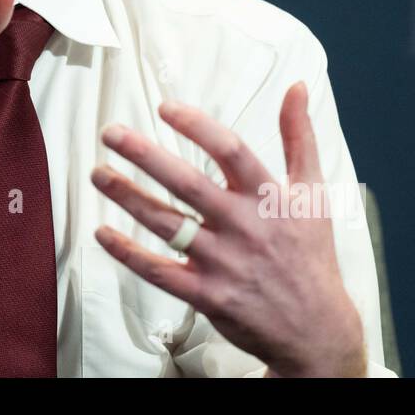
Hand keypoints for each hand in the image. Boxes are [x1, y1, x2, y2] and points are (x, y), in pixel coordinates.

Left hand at [90, 82, 366, 376]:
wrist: (316, 329)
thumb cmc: (310, 253)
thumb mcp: (314, 192)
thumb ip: (300, 137)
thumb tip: (296, 86)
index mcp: (269, 198)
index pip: (231, 151)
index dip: (198, 126)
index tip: (164, 107)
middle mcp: (245, 227)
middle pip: (188, 184)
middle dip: (145, 155)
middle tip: (110, 132)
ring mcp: (224, 263)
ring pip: (167, 225)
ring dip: (128, 197)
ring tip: (97, 173)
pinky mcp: (208, 296)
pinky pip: (159, 272)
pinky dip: (128, 253)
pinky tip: (101, 232)